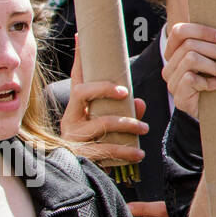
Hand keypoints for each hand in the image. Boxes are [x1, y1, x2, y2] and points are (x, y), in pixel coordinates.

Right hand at [61, 43, 146, 164]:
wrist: (81, 180)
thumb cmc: (100, 146)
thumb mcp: (113, 125)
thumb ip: (126, 111)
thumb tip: (139, 102)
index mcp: (76, 108)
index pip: (77, 79)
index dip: (78, 58)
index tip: (81, 37)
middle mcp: (70, 119)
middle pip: (81, 93)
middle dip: (104, 88)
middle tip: (126, 92)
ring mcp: (73, 137)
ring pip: (100, 123)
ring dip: (127, 124)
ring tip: (145, 128)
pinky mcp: (82, 155)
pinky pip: (106, 149)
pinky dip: (126, 151)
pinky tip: (140, 153)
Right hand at [162, 22, 215, 120]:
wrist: (215, 111)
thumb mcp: (215, 58)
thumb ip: (215, 44)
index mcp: (176, 51)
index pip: (179, 31)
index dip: (201, 31)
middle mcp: (170, 64)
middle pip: (190, 45)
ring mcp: (172, 81)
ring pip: (191, 59)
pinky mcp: (178, 96)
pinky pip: (191, 79)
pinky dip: (211, 81)